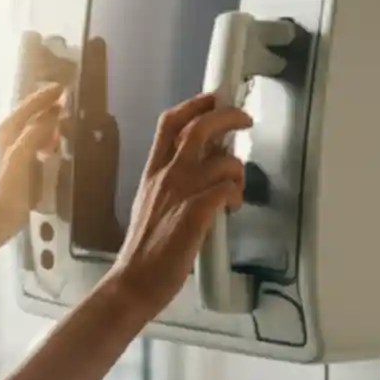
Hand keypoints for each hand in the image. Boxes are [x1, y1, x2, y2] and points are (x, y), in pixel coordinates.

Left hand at [0, 33, 75, 232]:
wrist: (1, 217)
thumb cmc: (12, 187)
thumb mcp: (22, 156)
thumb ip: (35, 133)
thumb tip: (53, 114)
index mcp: (8, 131)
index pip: (29, 106)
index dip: (46, 96)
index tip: (64, 87)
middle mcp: (7, 136)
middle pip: (29, 113)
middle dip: (46, 104)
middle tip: (66, 98)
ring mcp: (12, 149)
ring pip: (32, 126)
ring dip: (47, 119)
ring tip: (64, 116)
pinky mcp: (18, 163)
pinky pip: (35, 140)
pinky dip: (46, 136)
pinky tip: (55, 142)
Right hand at [107, 93, 250, 313]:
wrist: (133, 281)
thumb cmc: (145, 249)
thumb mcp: (151, 203)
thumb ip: (172, 184)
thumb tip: (201, 169)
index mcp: (153, 173)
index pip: (171, 123)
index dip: (195, 104)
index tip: (214, 98)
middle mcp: (166, 177)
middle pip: (199, 128)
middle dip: (228, 116)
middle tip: (245, 120)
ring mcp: (180, 195)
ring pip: (222, 161)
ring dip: (238, 171)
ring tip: (236, 190)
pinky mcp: (195, 216)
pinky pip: (226, 190)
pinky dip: (235, 195)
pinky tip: (232, 208)